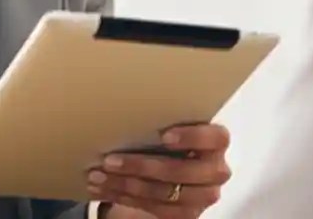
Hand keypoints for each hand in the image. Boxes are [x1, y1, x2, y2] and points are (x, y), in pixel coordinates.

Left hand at [88, 123, 231, 217]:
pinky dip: (122, 197)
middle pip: (181, 171)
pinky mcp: (187, 215)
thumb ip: (158, 120)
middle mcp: (216, 171)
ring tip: (96, 176)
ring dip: (124, 184)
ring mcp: (203, 196)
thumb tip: (116, 104)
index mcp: (216, 143)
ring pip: (163, 193)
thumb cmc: (166, 140)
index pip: (216, 138)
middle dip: (141, 166)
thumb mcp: (168, 126)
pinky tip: (101, 189)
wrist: (170, 173)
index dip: (192, 137)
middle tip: (108, 160)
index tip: (163, 136)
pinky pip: (153, 208)